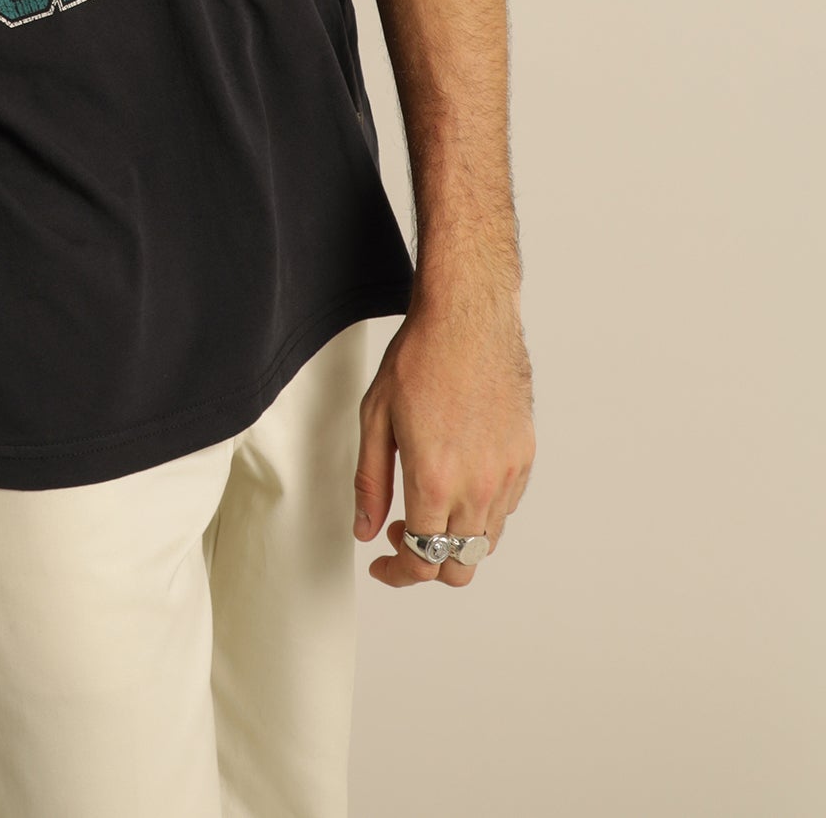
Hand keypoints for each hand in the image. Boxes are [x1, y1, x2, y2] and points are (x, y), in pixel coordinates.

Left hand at [352, 287, 535, 587]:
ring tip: (428, 503)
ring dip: (455, 539)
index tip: (384, 566)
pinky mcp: (524, 457)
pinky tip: (458, 480)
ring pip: (486, 542)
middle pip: (459, 566)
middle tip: (402, 534)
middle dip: (426, 565)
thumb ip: (370, 482)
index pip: (422, 562)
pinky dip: (481, 512)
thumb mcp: (375, 417)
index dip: (399, 574)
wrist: (468, 317)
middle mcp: (478, 486)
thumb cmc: (419, 358)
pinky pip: (506, 508)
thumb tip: (366, 530)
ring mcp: (507, 474)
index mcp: (434, 480)